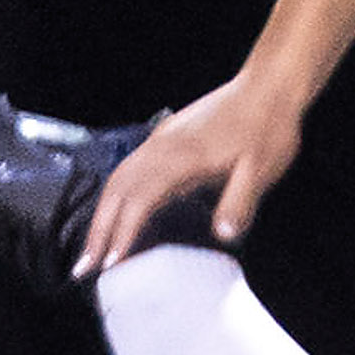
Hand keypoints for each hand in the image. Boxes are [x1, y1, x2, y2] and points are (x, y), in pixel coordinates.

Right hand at [74, 72, 305, 274]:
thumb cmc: (267, 128)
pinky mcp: (166, 138)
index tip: (109, 264)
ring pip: (118, 178)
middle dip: (98, 231)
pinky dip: (116, 197)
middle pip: (116, 190)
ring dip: (102, 215)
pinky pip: (129, 170)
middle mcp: (162, 146)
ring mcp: (161, 140)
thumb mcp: (262, 169)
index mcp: (182, 156)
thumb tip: (223, 235)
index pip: (139, 199)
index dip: (122, 233)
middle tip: (85, 268)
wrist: (269, 86)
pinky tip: (118, 215)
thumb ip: (240, 202)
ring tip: (94, 250)